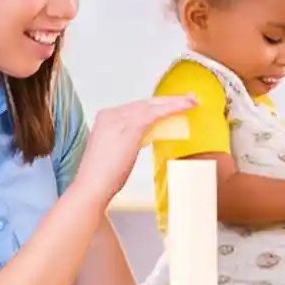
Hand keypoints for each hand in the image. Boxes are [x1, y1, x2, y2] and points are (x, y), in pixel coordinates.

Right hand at [73, 95, 197, 201]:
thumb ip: (130, 140)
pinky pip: (156, 114)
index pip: (137, 107)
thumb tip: (145, 136)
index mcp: (107, 118)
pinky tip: (186, 107)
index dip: (157, 105)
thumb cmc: (104, 177)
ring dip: (175, 102)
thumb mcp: (117, 152)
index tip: (173, 104)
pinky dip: (172, 108)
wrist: (91, 186)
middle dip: (168, 100)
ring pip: (153, 106)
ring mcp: (119, 119)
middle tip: (189, 97)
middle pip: (146, 103)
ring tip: (193, 101)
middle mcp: (112, 114)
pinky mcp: (129, 127)